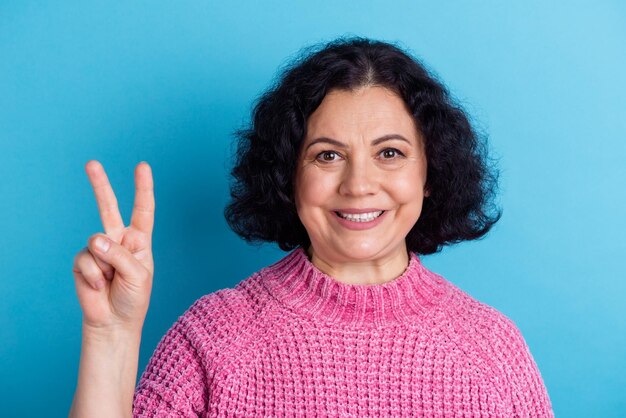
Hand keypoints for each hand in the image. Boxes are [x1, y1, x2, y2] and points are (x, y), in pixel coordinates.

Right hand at [72, 160, 154, 331]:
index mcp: (139, 240)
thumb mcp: (138, 275)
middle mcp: (119, 240)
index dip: (142, 188)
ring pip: (97, 242)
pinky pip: (86, 259)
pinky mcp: (82, 261)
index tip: (142, 166)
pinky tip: (99, 286)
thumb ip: (120, 254)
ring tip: (111, 281)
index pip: (143, 210)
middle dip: (100, 185)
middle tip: (92, 163)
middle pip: (108, 208)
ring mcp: (99, 249)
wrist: (114, 322)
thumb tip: (95, 239)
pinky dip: (94, 275)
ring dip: (106, 265)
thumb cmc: (133, 298)